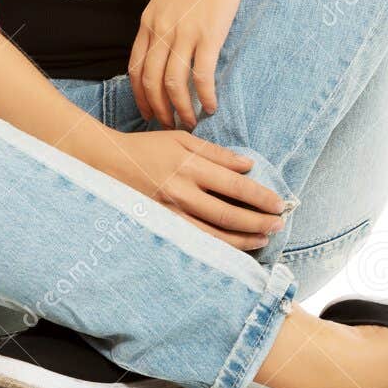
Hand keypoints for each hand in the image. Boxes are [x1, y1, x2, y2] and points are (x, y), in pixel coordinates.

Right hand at [103, 129, 287, 251]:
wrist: (107, 164)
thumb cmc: (148, 148)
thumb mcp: (181, 139)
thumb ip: (216, 153)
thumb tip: (247, 165)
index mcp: (190, 166)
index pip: (235, 186)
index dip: (261, 196)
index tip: (279, 202)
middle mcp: (182, 192)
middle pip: (230, 214)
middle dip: (259, 221)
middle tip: (280, 223)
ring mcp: (171, 213)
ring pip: (215, 234)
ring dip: (244, 239)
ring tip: (264, 238)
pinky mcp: (162, 227)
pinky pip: (196, 242)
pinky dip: (219, 248)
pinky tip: (235, 249)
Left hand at [128, 0, 255, 128]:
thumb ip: (166, 19)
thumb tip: (169, 42)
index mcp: (149, 21)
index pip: (135, 68)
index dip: (140, 95)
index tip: (149, 112)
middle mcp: (161, 30)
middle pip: (150, 82)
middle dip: (158, 109)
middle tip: (169, 126)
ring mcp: (183, 32)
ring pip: (173, 84)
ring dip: (180, 109)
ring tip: (191, 122)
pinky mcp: (209, 34)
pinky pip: (201, 75)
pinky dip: (204, 96)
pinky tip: (211, 106)